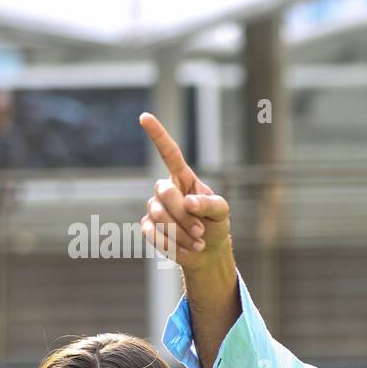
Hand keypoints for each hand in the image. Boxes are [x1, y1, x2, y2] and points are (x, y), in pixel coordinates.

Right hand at [138, 112, 231, 273]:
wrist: (207, 251)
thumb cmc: (215, 224)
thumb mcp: (221, 212)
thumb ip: (209, 204)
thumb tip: (188, 202)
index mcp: (183, 178)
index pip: (169, 153)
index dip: (157, 135)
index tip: (145, 116)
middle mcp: (165, 189)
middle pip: (164, 192)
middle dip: (184, 215)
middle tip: (202, 230)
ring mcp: (154, 207)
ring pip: (159, 216)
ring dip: (182, 233)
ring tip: (198, 241)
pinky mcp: (148, 227)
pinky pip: (153, 234)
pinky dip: (173, 245)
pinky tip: (187, 248)